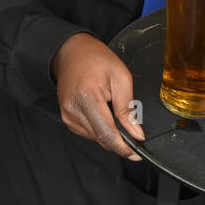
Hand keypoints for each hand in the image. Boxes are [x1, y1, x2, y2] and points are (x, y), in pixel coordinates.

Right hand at [52, 32, 145, 158]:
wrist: (71, 52)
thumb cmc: (95, 58)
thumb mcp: (120, 77)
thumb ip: (128, 108)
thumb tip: (136, 133)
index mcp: (86, 98)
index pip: (106, 134)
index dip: (124, 148)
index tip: (137, 153)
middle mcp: (73, 110)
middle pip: (102, 139)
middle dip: (120, 140)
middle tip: (132, 128)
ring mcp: (68, 116)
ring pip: (96, 138)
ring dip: (109, 132)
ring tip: (111, 107)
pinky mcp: (67, 119)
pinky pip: (89, 132)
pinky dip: (100, 127)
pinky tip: (102, 110)